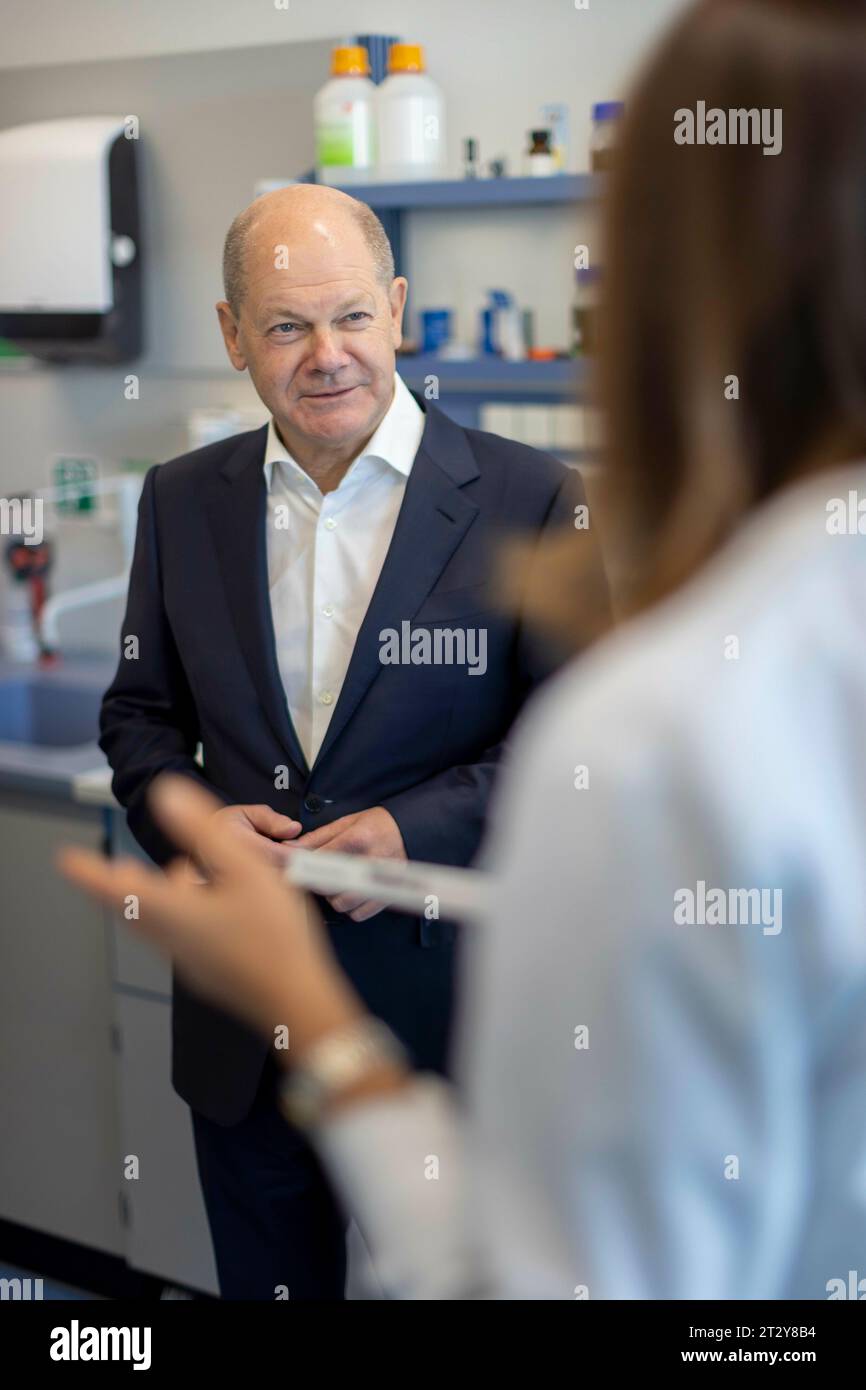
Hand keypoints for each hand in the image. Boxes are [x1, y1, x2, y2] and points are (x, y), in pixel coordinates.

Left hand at [58, 776, 360, 1049]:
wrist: (294, 1000)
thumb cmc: (274, 935)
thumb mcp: (243, 868)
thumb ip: (202, 829)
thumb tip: (165, 794)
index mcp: (173, 911)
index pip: (114, 888)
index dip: (89, 871)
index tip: (66, 859)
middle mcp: (170, 938)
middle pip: (130, 909)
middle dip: (114, 887)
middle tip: (98, 872)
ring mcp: (188, 960)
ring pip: (153, 924)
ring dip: (143, 901)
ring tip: (148, 882)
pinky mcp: (208, 972)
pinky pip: (175, 938)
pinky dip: (169, 916)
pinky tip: (197, 910)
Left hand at [291, 807, 406, 920]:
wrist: (411, 831)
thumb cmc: (375, 825)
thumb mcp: (347, 823)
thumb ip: (317, 837)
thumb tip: (289, 848)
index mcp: (359, 837)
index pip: (322, 859)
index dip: (304, 866)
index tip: (296, 869)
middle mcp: (371, 860)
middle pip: (330, 885)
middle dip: (318, 884)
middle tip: (316, 877)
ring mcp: (382, 880)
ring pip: (344, 903)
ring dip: (334, 898)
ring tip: (336, 886)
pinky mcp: (388, 894)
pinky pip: (360, 914)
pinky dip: (351, 909)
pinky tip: (351, 895)